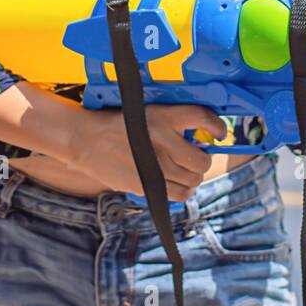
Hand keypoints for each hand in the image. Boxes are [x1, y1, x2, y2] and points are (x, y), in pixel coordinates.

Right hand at [68, 104, 229, 199]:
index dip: (217, 126)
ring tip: (184, 169)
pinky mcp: (148, 185)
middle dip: (203, 158)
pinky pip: (180, 194)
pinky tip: (176, 182)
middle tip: (196, 154)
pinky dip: (183, 190)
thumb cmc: (116, 123)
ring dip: (193, 175)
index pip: (203, 118)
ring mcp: (157, 166)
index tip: (219, 132)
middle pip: (202, 159)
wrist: (86, 140)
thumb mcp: (145, 111)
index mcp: (163, 116)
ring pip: (194, 179)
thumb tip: (197, 134)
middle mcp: (163, 141)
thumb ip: (171, 121)